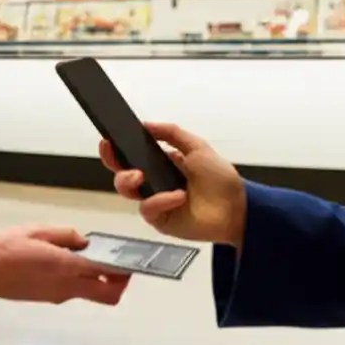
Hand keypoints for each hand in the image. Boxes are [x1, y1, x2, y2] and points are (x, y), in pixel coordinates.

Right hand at [0, 226, 130, 305]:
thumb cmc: (3, 250)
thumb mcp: (38, 230)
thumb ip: (66, 234)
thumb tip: (83, 240)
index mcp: (66, 267)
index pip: (108, 275)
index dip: (124, 270)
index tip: (129, 259)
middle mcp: (66, 286)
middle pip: (107, 295)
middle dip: (118, 283)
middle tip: (117, 265)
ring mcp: (57, 295)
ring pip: (90, 293)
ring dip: (96, 278)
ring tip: (85, 254)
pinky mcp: (47, 297)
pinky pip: (72, 291)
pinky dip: (78, 278)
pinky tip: (63, 261)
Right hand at [100, 123, 246, 248]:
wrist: (237, 207)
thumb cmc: (220, 179)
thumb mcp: (197, 147)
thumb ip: (172, 133)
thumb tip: (146, 124)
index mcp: (160, 165)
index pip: (130, 156)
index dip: (115, 150)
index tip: (107, 141)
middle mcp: (153, 183)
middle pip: (120, 174)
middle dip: (112, 164)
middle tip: (116, 155)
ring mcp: (155, 202)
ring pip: (126, 192)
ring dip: (127, 181)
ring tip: (139, 176)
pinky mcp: (160, 220)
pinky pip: (148, 209)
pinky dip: (161, 200)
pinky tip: (178, 196)